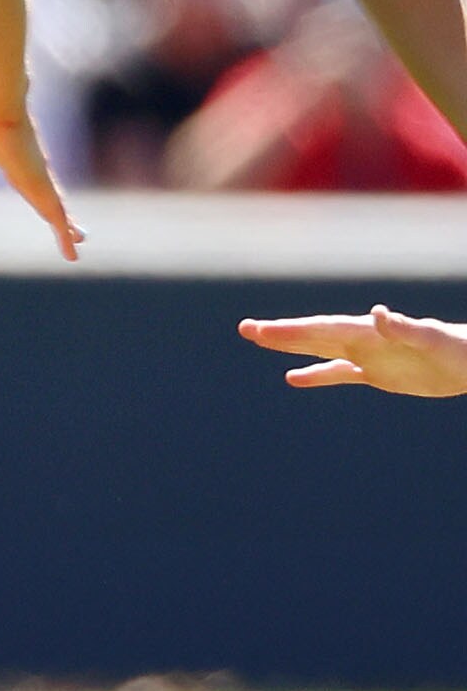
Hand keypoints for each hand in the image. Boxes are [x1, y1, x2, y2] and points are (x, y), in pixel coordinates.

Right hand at [0, 80, 82, 260]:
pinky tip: (76, 249)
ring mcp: (27, 169)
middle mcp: (8, 157)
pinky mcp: (37, 178)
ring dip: (61, 222)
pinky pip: (54, 211)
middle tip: (41, 213)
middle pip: (21, 183)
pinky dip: (65, 231)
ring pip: (47, 201)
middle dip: (29, 197)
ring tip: (76, 242)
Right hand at [239, 304, 466, 395]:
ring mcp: (368, 356)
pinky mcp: (376, 374)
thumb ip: (403, 328)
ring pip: (320, 350)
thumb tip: (376, 313)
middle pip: (313, 335)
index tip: (262, 330)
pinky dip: (316, 375)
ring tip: (259, 341)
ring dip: (291, 347)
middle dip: (279, 333)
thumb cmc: (458, 349)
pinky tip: (293, 378)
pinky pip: (339, 374)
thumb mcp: (432, 340)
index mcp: (370, 331)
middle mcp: (364, 340)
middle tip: (246, 329)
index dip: (291, 330)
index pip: (323, 329)